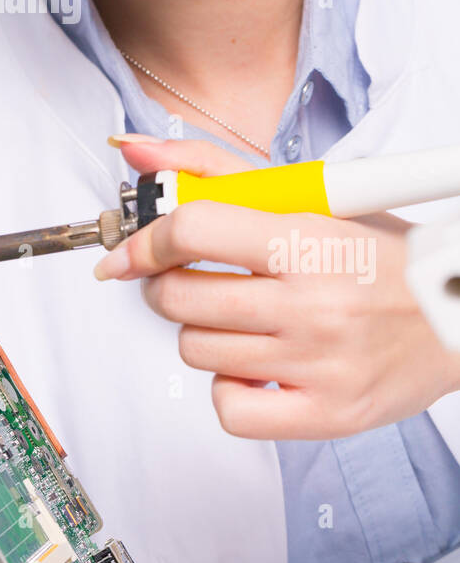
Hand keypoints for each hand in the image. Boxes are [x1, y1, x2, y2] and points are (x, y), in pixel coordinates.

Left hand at [95, 136, 459, 439]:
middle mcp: (313, 302)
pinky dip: (228, 388)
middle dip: (168, 284)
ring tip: (239, 317)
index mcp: (308, 237)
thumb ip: (216, 170)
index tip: (136, 249)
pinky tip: (254, 364)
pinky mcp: (326, 414)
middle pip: (181, 296)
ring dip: (201, 331)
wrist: (459, 314)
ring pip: (196, 350)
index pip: (192, 230)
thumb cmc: (383, 256)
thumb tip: (136, 148)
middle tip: (190, 277)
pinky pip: (229, 409)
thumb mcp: (308, 196)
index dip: (149, 239)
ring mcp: (319, 363)